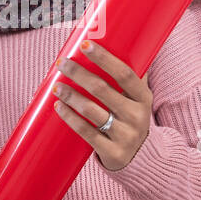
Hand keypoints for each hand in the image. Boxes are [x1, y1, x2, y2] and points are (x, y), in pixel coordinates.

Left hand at [53, 40, 152, 171]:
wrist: (141, 158)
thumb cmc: (129, 119)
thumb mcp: (135, 99)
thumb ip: (128, 77)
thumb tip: (118, 41)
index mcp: (144, 97)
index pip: (125, 74)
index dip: (105, 58)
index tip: (85, 45)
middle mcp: (137, 115)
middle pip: (103, 90)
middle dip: (80, 74)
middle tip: (62, 63)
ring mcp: (126, 135)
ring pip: (92, 111)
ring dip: (71, 96)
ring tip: (56, 85)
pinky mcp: (113, 152)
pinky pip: (86, 132)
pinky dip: (70, 118)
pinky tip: (58, 106)